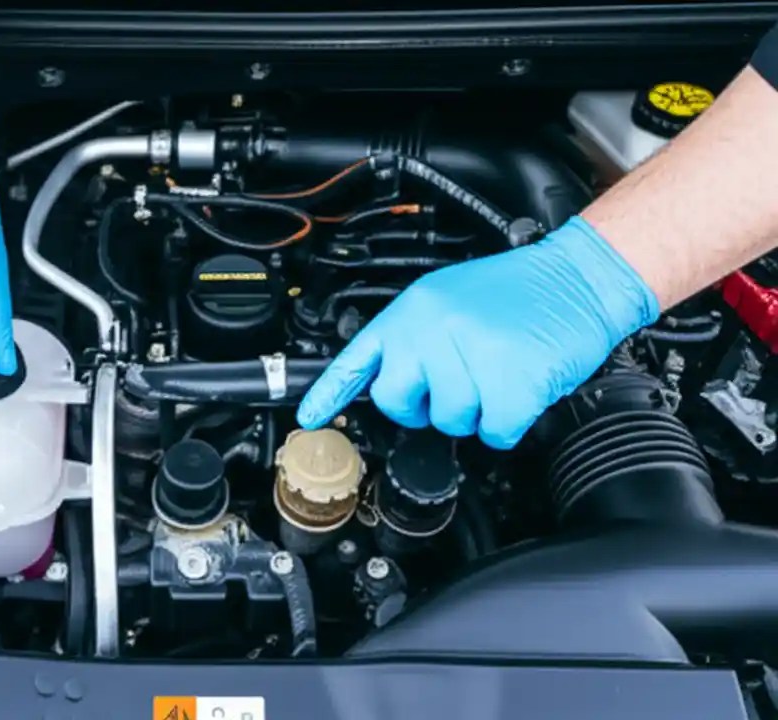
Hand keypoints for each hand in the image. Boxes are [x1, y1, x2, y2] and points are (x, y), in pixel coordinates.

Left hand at [296, 217, 659, 448]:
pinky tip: (519, 388)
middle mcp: (434, 329)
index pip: (359, 358)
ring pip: (450, 422)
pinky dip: (509, 421)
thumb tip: (387, 375)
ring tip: (496, 373)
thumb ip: (413, 336)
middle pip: (399, 402)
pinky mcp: (511, 382)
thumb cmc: (519, 293)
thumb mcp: (447, 301)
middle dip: (426, 405)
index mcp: (413, 309)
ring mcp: (472, 355)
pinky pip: (494, 431)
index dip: (330, 393)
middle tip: (456, 383)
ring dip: (476, 411)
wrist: (580, 278)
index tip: (311, 416)